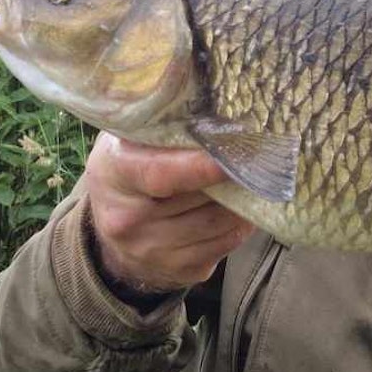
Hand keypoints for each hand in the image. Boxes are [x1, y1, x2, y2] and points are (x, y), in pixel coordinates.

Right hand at [79, 131, 252, 295]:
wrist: (113, 228)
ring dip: (243, 201)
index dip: (202, 167)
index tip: (236, 155)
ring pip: (219, 223)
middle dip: (233, 178)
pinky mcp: (180, 272)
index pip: (160, 174)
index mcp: (113, 174)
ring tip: (251, 180)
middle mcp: (127, 220)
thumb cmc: (132, 164)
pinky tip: (241, 206)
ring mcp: (152, 252)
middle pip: (200, 199)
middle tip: (258, 157)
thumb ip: (164, 122)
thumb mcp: (130, 137)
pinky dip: (241, 224)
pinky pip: (226, 245)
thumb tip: (217, 99)